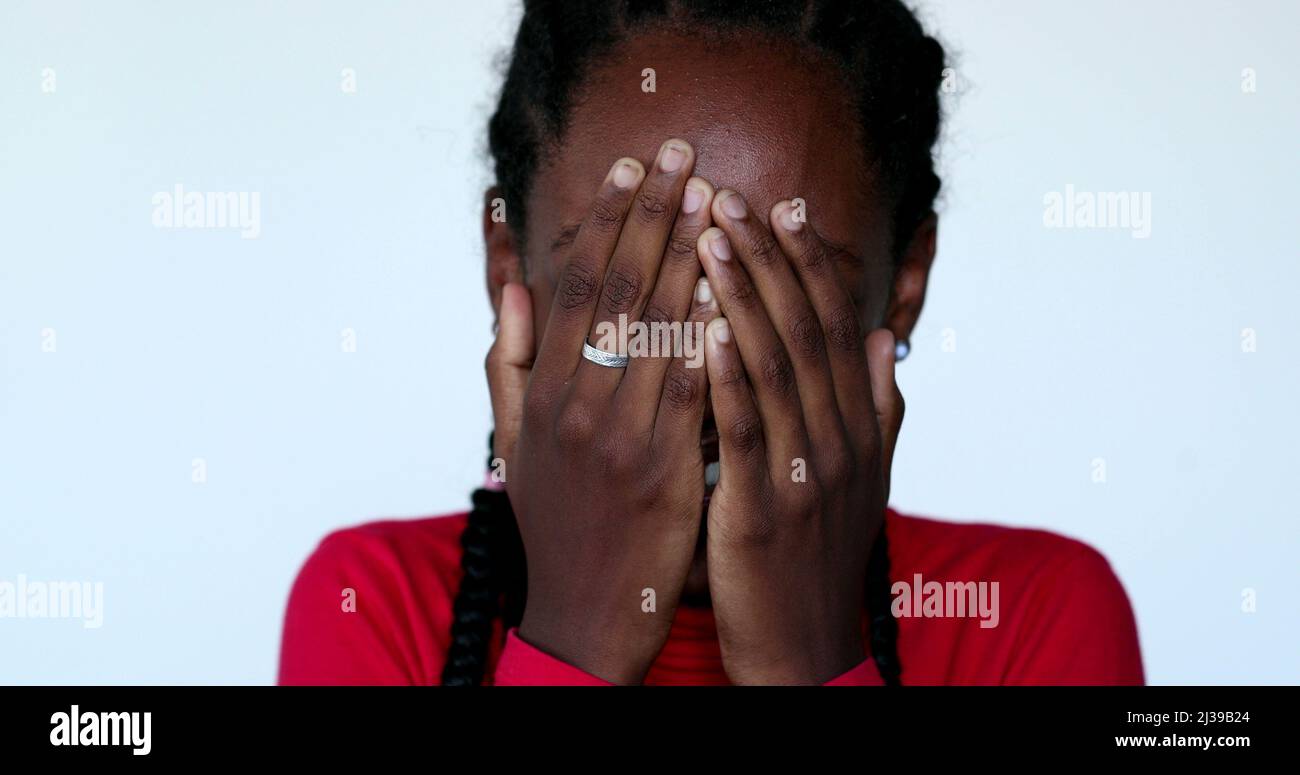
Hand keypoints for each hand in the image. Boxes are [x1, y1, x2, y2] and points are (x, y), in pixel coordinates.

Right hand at [486, 140, 717, 683]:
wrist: (585, 615)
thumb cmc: (557, 524)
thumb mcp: (514, 445)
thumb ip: (510, 365)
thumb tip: (515, 286)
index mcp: (541, 396)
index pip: (573, 287)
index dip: (604, 224)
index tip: (632, 170)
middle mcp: (573, 408)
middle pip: (615, 292)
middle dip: (653, 217)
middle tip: (682, 156)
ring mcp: (618, 440)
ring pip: (654, 332)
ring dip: (688, 258)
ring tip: (714, 199)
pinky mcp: (664, 474)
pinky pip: (691, 392)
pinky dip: (708, 337)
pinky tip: (732, 289)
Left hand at [696, 191, 903, 684]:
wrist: (807, 649)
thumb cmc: (819, 558)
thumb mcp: (863, 479)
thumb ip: (877, 406)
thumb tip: (881, 337)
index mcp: (857, 425)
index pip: (833, 325)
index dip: (807, 262)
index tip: (781, 207)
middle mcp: (840, 438)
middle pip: (804, 328)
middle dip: (766, 258)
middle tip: (728, 196)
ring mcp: (806, 471)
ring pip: (777, 366)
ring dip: (742, 295)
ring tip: (709, 235)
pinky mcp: (766, 508)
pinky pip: (748, 428)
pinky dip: (729, 373)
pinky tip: (706, 326)